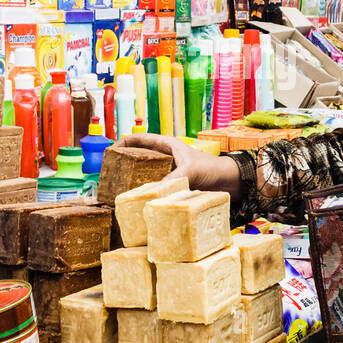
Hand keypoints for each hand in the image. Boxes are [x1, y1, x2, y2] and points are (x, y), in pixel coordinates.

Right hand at [116, 132, 242, 200]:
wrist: (232, 182)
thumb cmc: (214, 169)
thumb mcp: (191, 172)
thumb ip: (172, 181)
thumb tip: (153, 195)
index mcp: (168, 146)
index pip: (140, 139)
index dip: (124, 142)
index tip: (109, 151)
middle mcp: (167, 159)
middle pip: (140, 158)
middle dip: (126, 164)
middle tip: (110, 174)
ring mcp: (171, 173)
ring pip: (147, 175)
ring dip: (136, 182)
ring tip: (120, 191)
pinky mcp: (176, 187)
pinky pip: (157, 189)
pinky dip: (148, 194)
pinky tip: (140, 203)